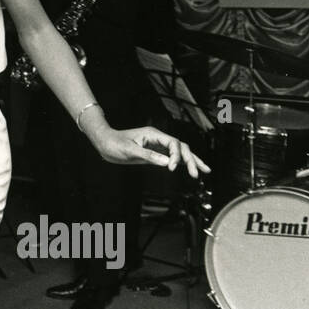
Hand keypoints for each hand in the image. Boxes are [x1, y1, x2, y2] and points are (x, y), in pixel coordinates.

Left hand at [89, 124, 210, 177]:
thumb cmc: (114, 143)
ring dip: (192, 161)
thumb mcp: (129, 150)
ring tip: (204, 170)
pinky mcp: (155, 153)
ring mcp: (157, 145)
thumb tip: (166, 163)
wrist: (104, 143)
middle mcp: (158, 139)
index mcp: (153, 135)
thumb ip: (148, 155)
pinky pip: (172, 157)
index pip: (173, 143)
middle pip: (181, 147)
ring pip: (179, 152)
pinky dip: (182, 163)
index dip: (176, 156)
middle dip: (191, 160)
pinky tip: (190, 168)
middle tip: (197, 173)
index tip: (172, 168)